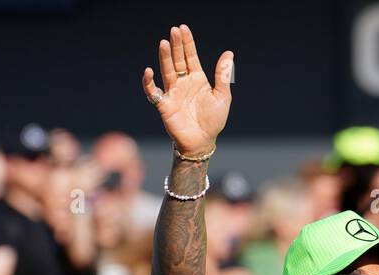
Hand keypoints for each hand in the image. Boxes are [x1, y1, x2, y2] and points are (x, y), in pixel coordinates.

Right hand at [140, 25, 234, 157]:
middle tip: (174, 31)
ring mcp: (173, 92)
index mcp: (197, 79)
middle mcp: (183, 83)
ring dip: (164, 57)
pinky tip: (149, 72)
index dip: (187, 43)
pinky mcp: (164, 105)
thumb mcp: (222, 96)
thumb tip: (228, 53)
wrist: (203, 142)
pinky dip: (149, 83)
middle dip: (176, 45)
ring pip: (166, 70)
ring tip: (164, 43)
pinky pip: (153, 92)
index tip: (183, 28)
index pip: (190, 56)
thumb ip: (223, 75)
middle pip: (177, 59)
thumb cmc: (213, 121)